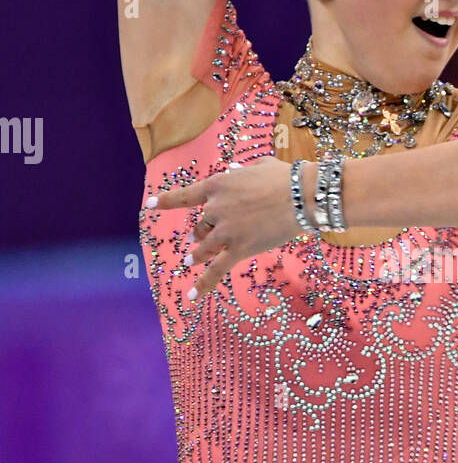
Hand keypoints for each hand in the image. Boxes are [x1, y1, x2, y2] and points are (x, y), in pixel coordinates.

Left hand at [144, 158, 304, 299]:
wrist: (303, 196)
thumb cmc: (286, 178)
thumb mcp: (260, 166)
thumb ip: (243, 172)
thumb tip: (237, 173)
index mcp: (218, 184)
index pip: (186, 195)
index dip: (166, 200)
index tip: (150, 204)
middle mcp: (216, 208)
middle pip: (201, 224)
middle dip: (202, 232)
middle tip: (202, 237)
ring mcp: (226, 230)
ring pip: (204, 248)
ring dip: (198, 253)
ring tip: (192, 259)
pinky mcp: (239, 249)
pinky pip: (217, 270)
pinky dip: (204, 284)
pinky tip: (192, 297)